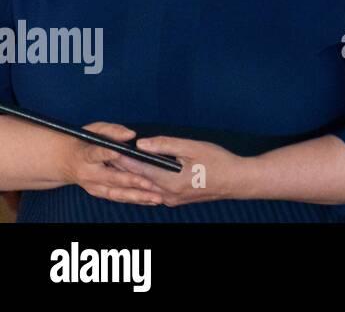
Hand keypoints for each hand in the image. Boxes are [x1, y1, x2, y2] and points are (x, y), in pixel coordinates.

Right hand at [60, 123, 165, 205]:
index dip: (106, 154)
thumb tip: (131, 134)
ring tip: (156, 198)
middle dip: (131, 181)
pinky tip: (151, 200)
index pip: (95, 154)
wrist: (64, 161)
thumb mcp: (94, 130)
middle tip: (149, 183)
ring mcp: (93, 186)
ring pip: (116, 193)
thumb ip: (112, 130)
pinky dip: (135, 200)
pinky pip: (119, 198)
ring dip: (137, 196)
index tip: (118, 153)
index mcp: (85, 155)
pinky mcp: (99, 193)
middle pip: (111, 178)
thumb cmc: (83, 141)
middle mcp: (88, 174)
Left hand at [111, 135, 248, 206]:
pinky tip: (141, 172)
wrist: (237, 181)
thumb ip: (165, 145)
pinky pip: (155, 190)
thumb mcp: (193, 147)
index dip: (122, 158)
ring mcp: (171, 199)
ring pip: (145, 186)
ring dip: (133, 174)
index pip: (138, 168)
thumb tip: (142, 143)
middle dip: (123, 167)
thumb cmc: (218, 162)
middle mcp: (167, 194)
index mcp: (169, 180)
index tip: (109, 149)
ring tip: (119, 162)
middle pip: (138, 179)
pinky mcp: (176, 200)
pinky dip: (146, 180)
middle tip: (107, 155)